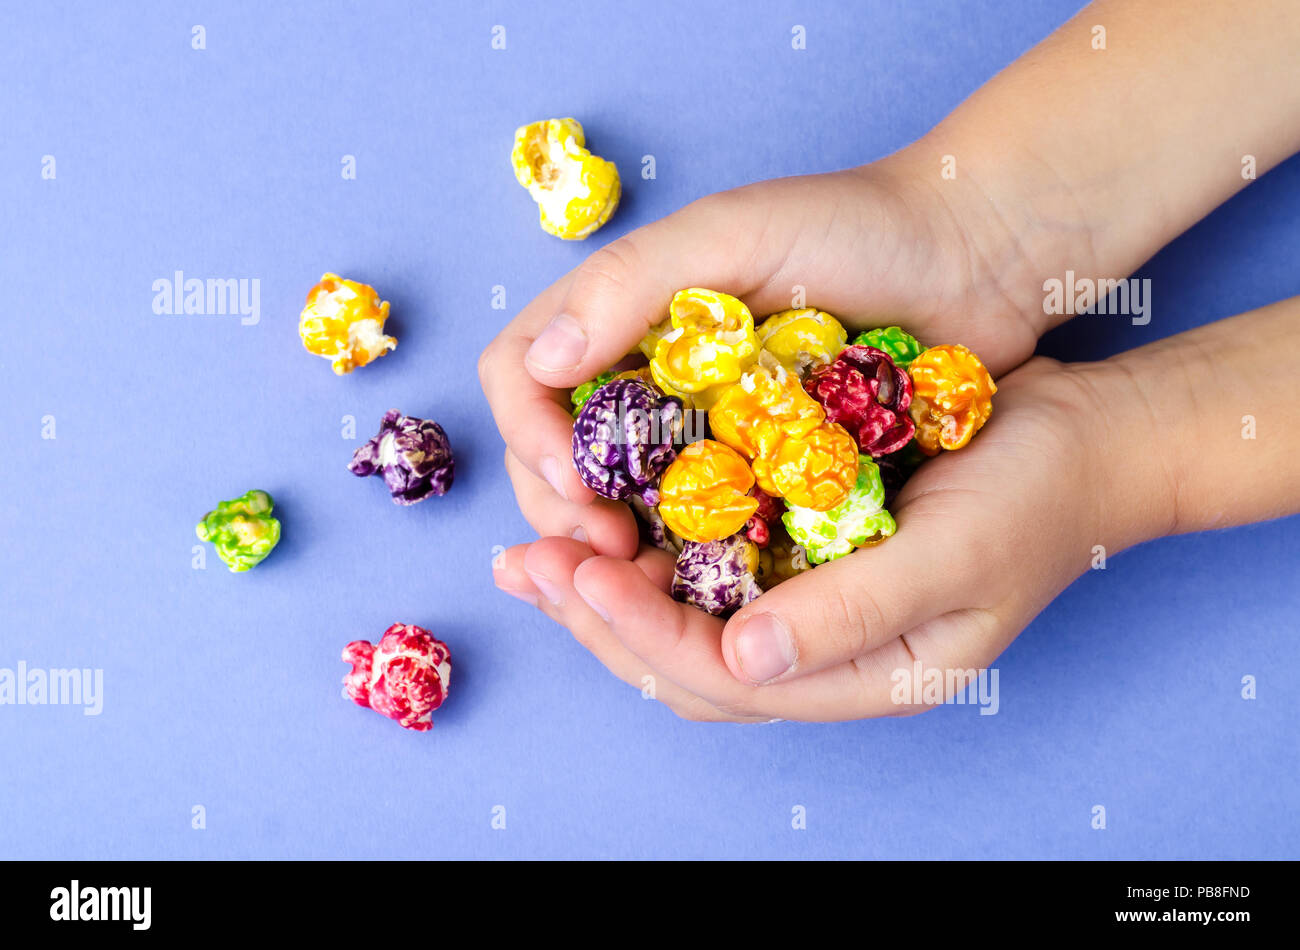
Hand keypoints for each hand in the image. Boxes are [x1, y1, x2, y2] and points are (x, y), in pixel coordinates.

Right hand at [479, 152, 1060, 559]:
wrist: (974, 258)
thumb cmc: (858, 225)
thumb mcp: (736, 231)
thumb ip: (629, 283)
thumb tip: (540, 364)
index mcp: (618, 315)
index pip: (522, 380)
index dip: (529, 438)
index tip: (580, 486)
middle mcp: (644, 378)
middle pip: (557, 459)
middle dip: (567, 513)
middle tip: (616, 553)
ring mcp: (697, 430)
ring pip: (621, 508)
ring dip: (618, 553)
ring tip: (649, 582)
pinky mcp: (753, 473)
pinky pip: (698, 529)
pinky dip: (688, 561)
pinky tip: (703, 586)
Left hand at [490, 355, 1169, 720]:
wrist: (1083, 442)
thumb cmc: (1036, 496)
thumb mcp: (959, 555)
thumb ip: (855, 613)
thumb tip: (745, 658)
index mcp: (860, 674)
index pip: (726, 675)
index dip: (644, 630)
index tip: (581, 572)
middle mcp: (819, 652)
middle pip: (682, 663)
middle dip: (598, 618)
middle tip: (525, 567)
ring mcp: (804, 605)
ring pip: (679, 621)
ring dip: (603, 590)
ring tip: (534, 554)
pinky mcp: (796, 552)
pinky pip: (701, 569)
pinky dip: (642, 548)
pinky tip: (594, 515)